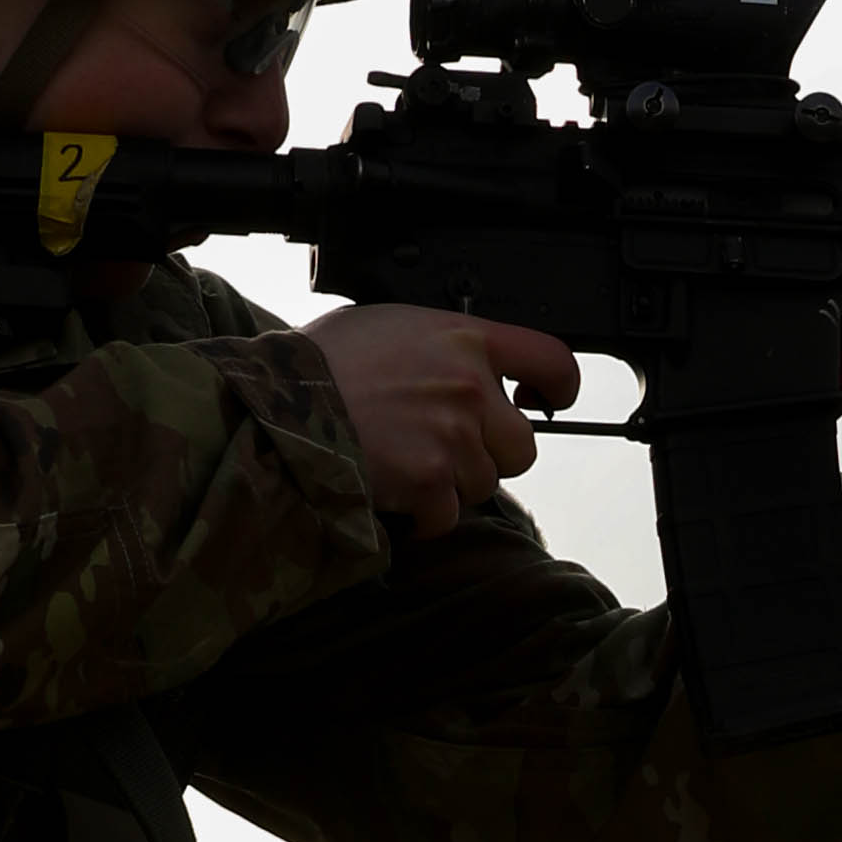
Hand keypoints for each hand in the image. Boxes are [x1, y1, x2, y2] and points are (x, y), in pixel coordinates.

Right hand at [310, 300, 583, 532]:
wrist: (281, 403)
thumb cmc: (320, 362)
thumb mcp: (387, 325)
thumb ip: (438, 345)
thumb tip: (461, 366)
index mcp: (465, 338)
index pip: (554, 359)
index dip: (560, 388)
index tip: (547, 402)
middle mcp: (470, 386)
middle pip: (523, 445)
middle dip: (491, 456)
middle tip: (447, 449)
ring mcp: (454, 436)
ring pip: (484, 484)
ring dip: (451, 486)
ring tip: (404, 463)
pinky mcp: (432, 480)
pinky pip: (449, 516)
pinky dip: (425, 516)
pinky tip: (395, 493)